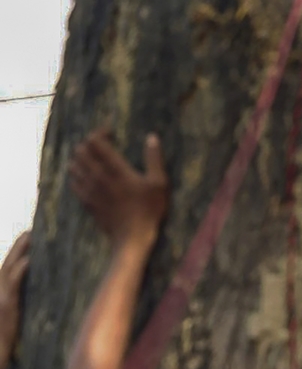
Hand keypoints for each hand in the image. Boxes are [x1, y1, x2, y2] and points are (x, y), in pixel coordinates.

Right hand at [0, 232, 31, 368]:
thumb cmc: (12, 339)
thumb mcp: (22, 316)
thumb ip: (29, 302)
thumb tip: (50, 289)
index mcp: (5, 291)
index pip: (12, 265)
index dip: (21, 250)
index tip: (35, 234)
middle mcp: (0, 290)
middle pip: (11, 260)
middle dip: (22, 243)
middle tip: (36, 227)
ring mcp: (1, 296)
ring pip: (10, 266)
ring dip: (21, 249)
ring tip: (33, 234)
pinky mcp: (6, 305)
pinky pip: (13, 282)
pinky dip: (21, 269)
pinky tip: (31, 259)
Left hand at [68, 129, 168, 247]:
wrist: (132, 237)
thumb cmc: (149, 210)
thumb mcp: (159, 184)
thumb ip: (154, 159)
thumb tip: (152, 137)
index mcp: (116, 169)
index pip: (96, 142)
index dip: (100, 132)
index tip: (110, 131)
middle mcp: (98, 176)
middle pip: (81, 151)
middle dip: (89, 144)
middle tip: (101, 145)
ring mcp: (90, 189)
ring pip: (75, 165)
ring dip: (81, 158)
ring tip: (92, 159)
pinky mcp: (86, 201)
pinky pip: (74, 182)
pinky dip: (77, 175)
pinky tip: (85, 176)